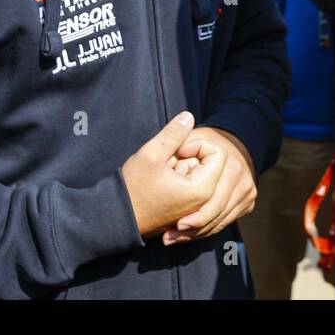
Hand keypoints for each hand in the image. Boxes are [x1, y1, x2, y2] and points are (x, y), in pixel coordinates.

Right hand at [121, 111, 228, 236]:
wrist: (117, 218)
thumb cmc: (133, 189)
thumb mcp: (151, 155)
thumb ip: (173, 133)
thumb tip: (189, 115)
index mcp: (202, 189)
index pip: (218, 152)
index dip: (197, 145)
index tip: (176, 151)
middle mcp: (204, 200)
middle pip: (209, 162)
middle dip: (188, 156)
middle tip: (166, 164)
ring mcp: (195, 205)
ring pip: (198, 171)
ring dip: (181, 166)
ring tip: (161, 174)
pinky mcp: (185, 207)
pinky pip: (190, 183)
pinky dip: (177, 177)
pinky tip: (160, 183)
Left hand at [163, 127, 256, 244]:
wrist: (229, 144)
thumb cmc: (202, 143)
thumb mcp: (190, 138)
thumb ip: (179, 141)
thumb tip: (179, 149)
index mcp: (230, 165)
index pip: (212, 198)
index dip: (194, 213)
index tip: (175, 223)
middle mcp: (244, 180)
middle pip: (217, 213)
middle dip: (192, 230)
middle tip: (169, 238)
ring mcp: (248, 192)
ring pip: (221, 221)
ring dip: (197, 234)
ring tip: (172, 239)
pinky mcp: (248, 202)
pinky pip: (226, 221)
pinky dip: (207, 230)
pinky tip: (188, 235)